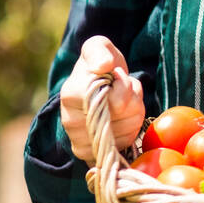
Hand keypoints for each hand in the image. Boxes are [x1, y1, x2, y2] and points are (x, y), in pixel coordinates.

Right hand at [59, 35, 144, 165]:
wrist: (96, 89)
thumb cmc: (99, 66)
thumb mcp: (98, 48)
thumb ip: (99, 51)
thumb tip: (104, 65)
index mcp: (71, 94)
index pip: (108, 97)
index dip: (122, 85)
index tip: (118, 76)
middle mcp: (70, 121)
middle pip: (121, 114)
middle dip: (131, 99)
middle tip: (122, 89)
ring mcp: (80, 141)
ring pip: (126, 130)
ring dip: (133, 114)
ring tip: (122, 103)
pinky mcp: (93, 154)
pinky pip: (123, 144)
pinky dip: (130, 131)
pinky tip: (121, 120)